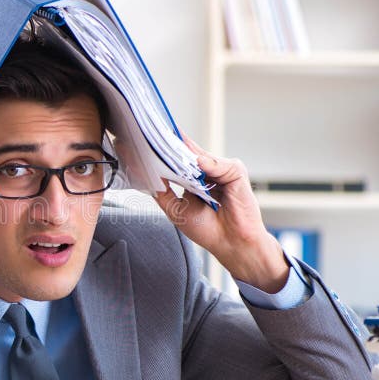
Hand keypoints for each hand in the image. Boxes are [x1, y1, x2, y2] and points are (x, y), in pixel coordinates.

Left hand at [153, 136, 287, 292]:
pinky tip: (199, 164)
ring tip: (167, 146)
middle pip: (187, 153)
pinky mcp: (236, 172)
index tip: (142, 142)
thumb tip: (151, 171)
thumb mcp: (175, 208)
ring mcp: (222, 170)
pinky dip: (209, 164)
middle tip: (150, 135)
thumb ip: (163, 190)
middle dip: (169, 145)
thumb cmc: (207, 229)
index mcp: (194, 178)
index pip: (176, 159)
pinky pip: (220, 164)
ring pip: (201, 155)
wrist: (230, 243)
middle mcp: (208, 171)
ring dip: (185, 152)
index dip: (161, 152)